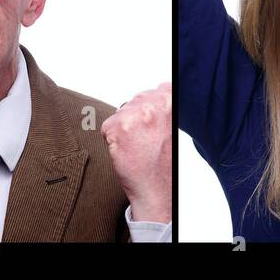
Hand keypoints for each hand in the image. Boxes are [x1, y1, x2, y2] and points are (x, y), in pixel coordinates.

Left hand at [101, 83, 171, 221]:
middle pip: (135, 101)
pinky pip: (107, 127)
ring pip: (120, 114)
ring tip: (136, 146)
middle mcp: (152, 105)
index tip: (153, 124)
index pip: (157, 90)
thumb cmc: (164, 162)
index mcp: (170, 102)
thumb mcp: (173, 125)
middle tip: (144, 140)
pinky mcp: (116, 128)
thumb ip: (164, 106)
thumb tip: (154, 93)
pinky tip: (125, 150)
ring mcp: (134, 115)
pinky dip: (111, 139)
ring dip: (123, 129)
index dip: (151, 108)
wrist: (156, 189)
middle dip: (135, 118)